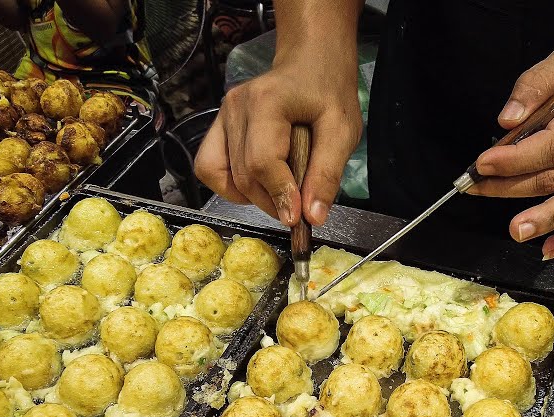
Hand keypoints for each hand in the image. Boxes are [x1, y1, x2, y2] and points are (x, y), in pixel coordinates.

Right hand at [194, 56, 361, 226]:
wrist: (310, 62)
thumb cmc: (328, 89)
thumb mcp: (342, 131)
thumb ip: (326, 174)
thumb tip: (312, 216)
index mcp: (266, 102)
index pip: (261, 162)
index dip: (279, 195)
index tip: (298, 218)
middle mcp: (236, 107)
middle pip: (242, 175)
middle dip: (270, 202)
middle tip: (297, 208)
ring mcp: (223, 115)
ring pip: (222, 175)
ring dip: (251, 196)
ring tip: (279, 192)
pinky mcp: (219, 126)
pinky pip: (211, 166)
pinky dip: (231, 185)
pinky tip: (259, 182)